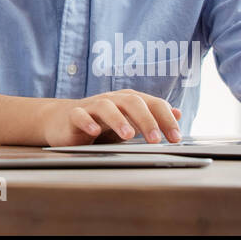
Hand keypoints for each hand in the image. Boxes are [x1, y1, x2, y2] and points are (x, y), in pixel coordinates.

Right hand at [42, 90, 182, 146]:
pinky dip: (87, 121)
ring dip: (119, 120)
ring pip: (106, 106)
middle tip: (156, 140)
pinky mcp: (73, 115)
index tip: (176, 138)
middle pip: (131, 102)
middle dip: (146, 120)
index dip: (165, 119)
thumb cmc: (100, 122)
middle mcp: (112, 99)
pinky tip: (94, 131)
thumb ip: (152, 116)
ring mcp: (91, 106)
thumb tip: (178, 112)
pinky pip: (79, 115)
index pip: (152, 103)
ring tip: (128, 136)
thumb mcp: (129, 120)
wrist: (62, 120)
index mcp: (128, 100)